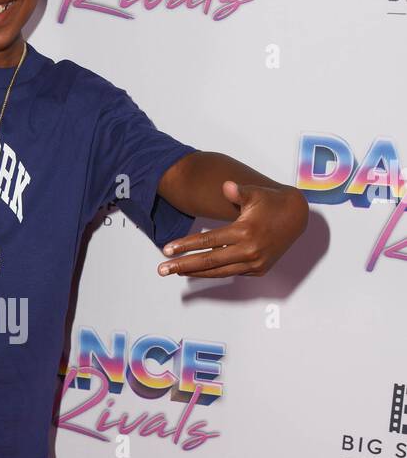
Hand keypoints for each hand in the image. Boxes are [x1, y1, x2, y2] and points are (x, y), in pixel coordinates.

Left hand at [157, 180, 307, 278]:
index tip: (167, 249)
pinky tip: (198, 270)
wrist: (296, 217)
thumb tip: (226, 185)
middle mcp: (249, 250)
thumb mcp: (255, 193)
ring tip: (175, 271)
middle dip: (183, 264)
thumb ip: (238, 191)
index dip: (185, 245)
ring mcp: (254, 263)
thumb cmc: (270, 202)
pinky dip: (213, 272)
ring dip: (196, 272)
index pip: (208, 240)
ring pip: (219, 271)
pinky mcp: (258, 269)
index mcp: (245, 231)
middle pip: (208, 260)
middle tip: (162, 269)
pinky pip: (231, 272)